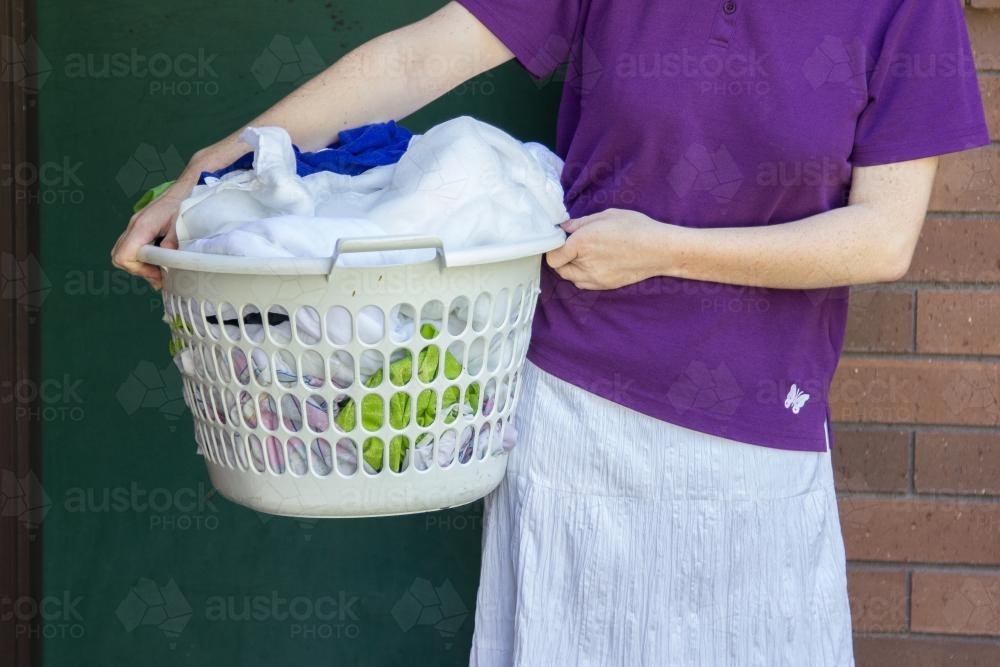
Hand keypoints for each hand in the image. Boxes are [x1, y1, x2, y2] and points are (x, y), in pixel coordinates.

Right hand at [110, 180, 191, 290]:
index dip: (138, 269)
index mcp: (141, 227)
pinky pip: (132, 246)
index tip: (157, 273)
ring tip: (160, 269)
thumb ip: (172, 244)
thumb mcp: (181, 226)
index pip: (123, 256)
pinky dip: (142, 257)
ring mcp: (135, 226)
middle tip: (159, 275)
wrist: (185, 189)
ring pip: (124, 252)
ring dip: (139, 265)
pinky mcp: (140, 227)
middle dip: (138, 269)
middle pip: (119, 256)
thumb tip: (167, 263)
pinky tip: (159, 259)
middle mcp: (133, 226)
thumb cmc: (184, 204)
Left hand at [545, 208, 665, 289]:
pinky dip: (583, 276)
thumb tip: (564, 227)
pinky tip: (595, 263)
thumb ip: (580, 223)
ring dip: (572, 268)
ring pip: (571, 278)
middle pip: (559, 269)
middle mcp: (585, 264)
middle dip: (561, 258)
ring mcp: (595, 278)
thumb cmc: (635, 228)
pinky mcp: (604, 286)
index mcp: (582, 242)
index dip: (554, 248)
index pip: (553, 256)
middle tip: (573, 246)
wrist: (659, 250)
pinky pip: (584, 284)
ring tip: (586, 255)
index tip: (560, 240)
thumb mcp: (606, 216)